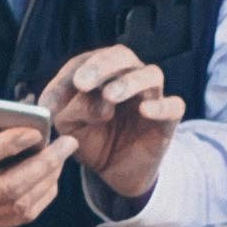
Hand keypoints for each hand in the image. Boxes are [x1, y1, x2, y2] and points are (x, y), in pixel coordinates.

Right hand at [0, 103, 72, 226]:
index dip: (10, 143)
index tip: (34, 129)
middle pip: (10, 186)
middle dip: (44, 164)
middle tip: (67, 143)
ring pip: (19, 205)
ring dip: (48, 181)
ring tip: (62, 158)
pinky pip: (17, 219)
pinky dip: (40, 200)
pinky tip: (50, 181)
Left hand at [40, 45, 184, 208]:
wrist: (114, 170)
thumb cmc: (91, 139)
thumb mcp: (69, 126)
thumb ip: (70, 109)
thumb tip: (85, 95)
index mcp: (102, 74)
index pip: (88, 60)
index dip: (70, 75)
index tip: (52, 100)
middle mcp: (129, 78)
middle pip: (122, 56)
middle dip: (101, 66)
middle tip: (82, 84)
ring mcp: (152, 97)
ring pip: (151, 74)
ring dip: (128, 81)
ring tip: (110, 96)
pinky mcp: (168, 121)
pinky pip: (174, 106)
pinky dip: (160, 105)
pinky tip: (144, 110)